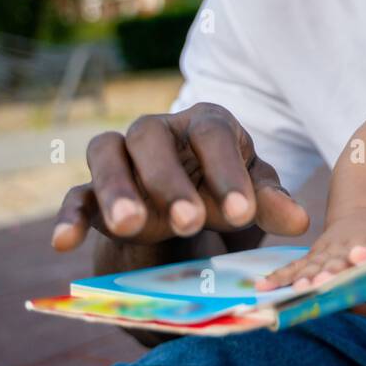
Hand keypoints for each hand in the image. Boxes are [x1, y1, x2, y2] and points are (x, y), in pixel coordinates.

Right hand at [51, 102, 308, 250]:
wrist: (188, 207)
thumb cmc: (228, 190)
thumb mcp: (253, 195)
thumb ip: (271, 203)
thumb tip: (301, 222)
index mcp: (205, 123)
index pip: (212, 135)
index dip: (227, 172)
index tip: (242, 214)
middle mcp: (158, 131)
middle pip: (151, 137)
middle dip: (169, 180)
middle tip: (188, 221)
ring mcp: (121, 157)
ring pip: (106, 157)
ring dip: (117, 191)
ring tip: (131, 226)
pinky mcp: (93, 191)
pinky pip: (76, 196)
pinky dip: (68, 216)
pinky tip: (64, 243)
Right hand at [256, 210, 365, 291]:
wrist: (358, 216)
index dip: (364, 257)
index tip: (359, 257)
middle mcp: (344, 252)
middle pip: (335, 264)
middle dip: (328, 275)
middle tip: (319, 283)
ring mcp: (324, 256)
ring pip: (311, 269)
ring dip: (299, 281)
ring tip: (287, 293)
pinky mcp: (309, 261)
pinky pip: (291, 270)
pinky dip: (277, 279)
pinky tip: (260, 290)